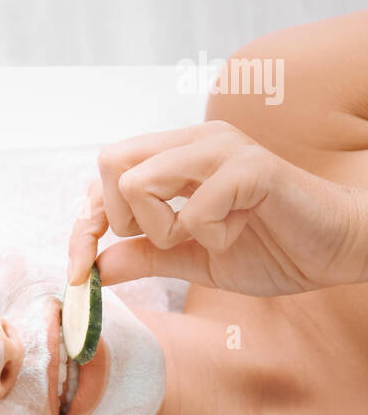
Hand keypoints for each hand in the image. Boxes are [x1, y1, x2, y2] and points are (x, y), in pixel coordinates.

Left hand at [67, 120, 367, 296]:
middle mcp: (194, 143)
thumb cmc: (270, 247)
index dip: (85, 226)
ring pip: (143, 181)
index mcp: (176, 158)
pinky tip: (240, 231)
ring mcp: (222, 149)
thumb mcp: (192, 260)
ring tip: (208, 237)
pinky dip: (210, 236)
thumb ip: (145, 257)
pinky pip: (196, 207)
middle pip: (110, 164)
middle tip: (167, 242)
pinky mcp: (251, 168)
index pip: (104, 174)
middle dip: (121, 222)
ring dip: (165, 229)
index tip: (81, 271)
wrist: (333, 250)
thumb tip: (94, 265)